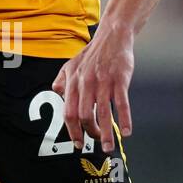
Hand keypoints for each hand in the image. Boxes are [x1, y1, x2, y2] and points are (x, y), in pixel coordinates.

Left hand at [52, 23, 134, 152]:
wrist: (112, 35)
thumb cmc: (93, 53)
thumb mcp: (71, 64)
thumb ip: (62, 80)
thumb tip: (56, 93)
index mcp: (73, 82)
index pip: (69, 112)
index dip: (73, 130)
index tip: (78, 143)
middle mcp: (86, 83)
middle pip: (85, 116)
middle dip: (90, 133)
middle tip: (96, 142)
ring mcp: (104, 82)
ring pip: (103, 113)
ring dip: (106, 133)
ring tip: (108, 147)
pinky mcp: (120, 79)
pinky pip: (122, 103)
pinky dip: (124, 119)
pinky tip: (127, 131)